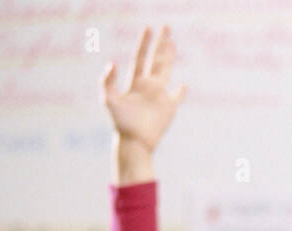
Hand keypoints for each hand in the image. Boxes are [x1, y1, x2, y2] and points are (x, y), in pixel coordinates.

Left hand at [101, 26, 185, 152]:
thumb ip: (107, 81)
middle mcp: (148, 86)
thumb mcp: (109, 99)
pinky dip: (181, 92)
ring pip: (166, 72)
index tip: (149, 28)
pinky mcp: (169, 109)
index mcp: (135, 82)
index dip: (144, 43)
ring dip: (169, 58)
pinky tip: (183, 86)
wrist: (134, 142)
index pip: (141, 57)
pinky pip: (176, 97)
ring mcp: (159, 96)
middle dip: (160, 44)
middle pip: (156, 60)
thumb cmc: (121, 123)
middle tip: (166, 27)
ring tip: (172, 44)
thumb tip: (112, 62)